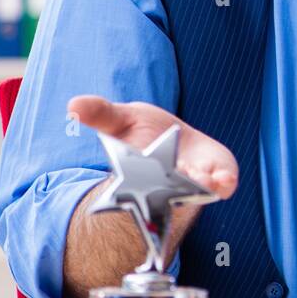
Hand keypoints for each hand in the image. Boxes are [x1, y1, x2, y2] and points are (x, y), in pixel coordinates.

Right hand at [66, 95, 238, 198]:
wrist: (175, 138)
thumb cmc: (143, 132)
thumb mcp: (120, 119)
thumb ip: (100, 113)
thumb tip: (72, 105)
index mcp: (143, 173)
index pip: (143, 186)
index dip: (147, 184)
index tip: (147, 175)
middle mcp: (169, 184)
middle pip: (172, 191)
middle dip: (175, 186)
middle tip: (180, 176)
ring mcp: (195, 183)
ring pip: (199, 191)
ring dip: (202, 187)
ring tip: (202, 178)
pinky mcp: (218, 176)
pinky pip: (224, 184)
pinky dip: (224, 182)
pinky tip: (224, 179)